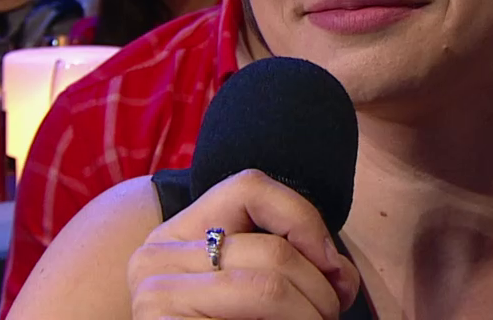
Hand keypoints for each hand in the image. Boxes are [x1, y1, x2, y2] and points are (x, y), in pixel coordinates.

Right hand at [127, 169, 360, 318]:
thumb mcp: (250, 288)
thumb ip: (292, 265)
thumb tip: (339, 273)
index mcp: (177, 233)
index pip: (250, 187)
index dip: (305, 219)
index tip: (331, 265)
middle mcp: (154, 256)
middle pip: (272, 250)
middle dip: (321, 290)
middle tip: (330, 319)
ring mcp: (153, 297)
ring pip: (267, 287)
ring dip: (312, 315)